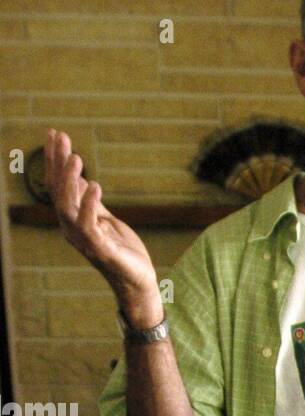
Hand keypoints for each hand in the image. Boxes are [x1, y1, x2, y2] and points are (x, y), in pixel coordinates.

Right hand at [45, 128, 157, 301]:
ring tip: (76, 158)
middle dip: (58, 163)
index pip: (57, 185)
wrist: (138, 281)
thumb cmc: (122, 251)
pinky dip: (89, 204)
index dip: (54, 160)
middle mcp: (72, 229)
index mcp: (72, 219)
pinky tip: (95, 185)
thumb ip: (91, 202)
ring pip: (67, 206)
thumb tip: (80, 179)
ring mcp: (84, 240)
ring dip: (70, 181)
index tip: (54, 134)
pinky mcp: (100, 250)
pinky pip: (88, 225)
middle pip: (58, 191)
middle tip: (61, 137)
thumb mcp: (106, 219)